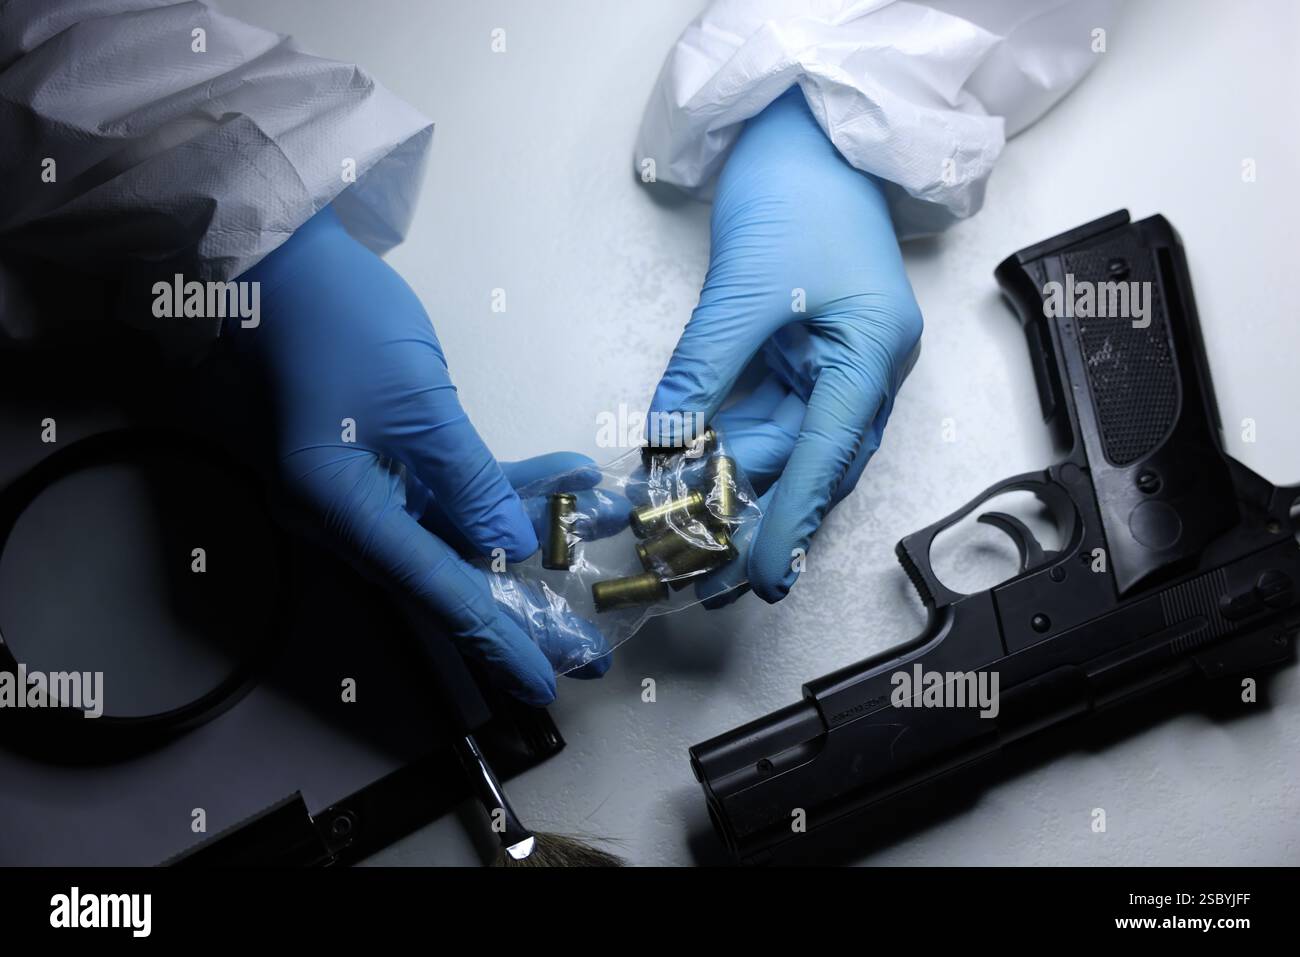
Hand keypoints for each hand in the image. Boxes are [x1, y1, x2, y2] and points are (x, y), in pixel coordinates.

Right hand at [226, 206, 603, 704]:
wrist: (281, 262)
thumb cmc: (342, 325)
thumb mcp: (418, 404)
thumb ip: (469, 483)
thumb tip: (511, 551)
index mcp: (345, 511)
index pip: (435, 591)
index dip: (495, 639)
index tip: (542, 681)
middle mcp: (351, 516)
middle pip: (447, 578)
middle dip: (519, 609)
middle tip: (582, 649)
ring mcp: (366, 488)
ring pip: (455, 535)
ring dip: (522, 540)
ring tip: (588, 555)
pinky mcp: (385, 459)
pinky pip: (449, 489)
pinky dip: (501, 487)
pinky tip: (563, 477)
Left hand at [650, 88, 922, 602]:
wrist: (808, 136)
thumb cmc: (796, 194)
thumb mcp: (744, 288)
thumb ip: (703, 368)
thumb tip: (666, 439)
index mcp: (873, 353)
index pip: (826, 453)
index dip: (792, 516)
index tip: (762, 574)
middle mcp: (863, 370)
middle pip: (811, 462)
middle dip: (759, 515)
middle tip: (710, 570)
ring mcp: (836, 364)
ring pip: (788, 447)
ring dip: (741, 487)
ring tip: (692, 537)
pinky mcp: (804, 356)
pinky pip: (771, 418)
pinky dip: (734, 447)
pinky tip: (699, 480)